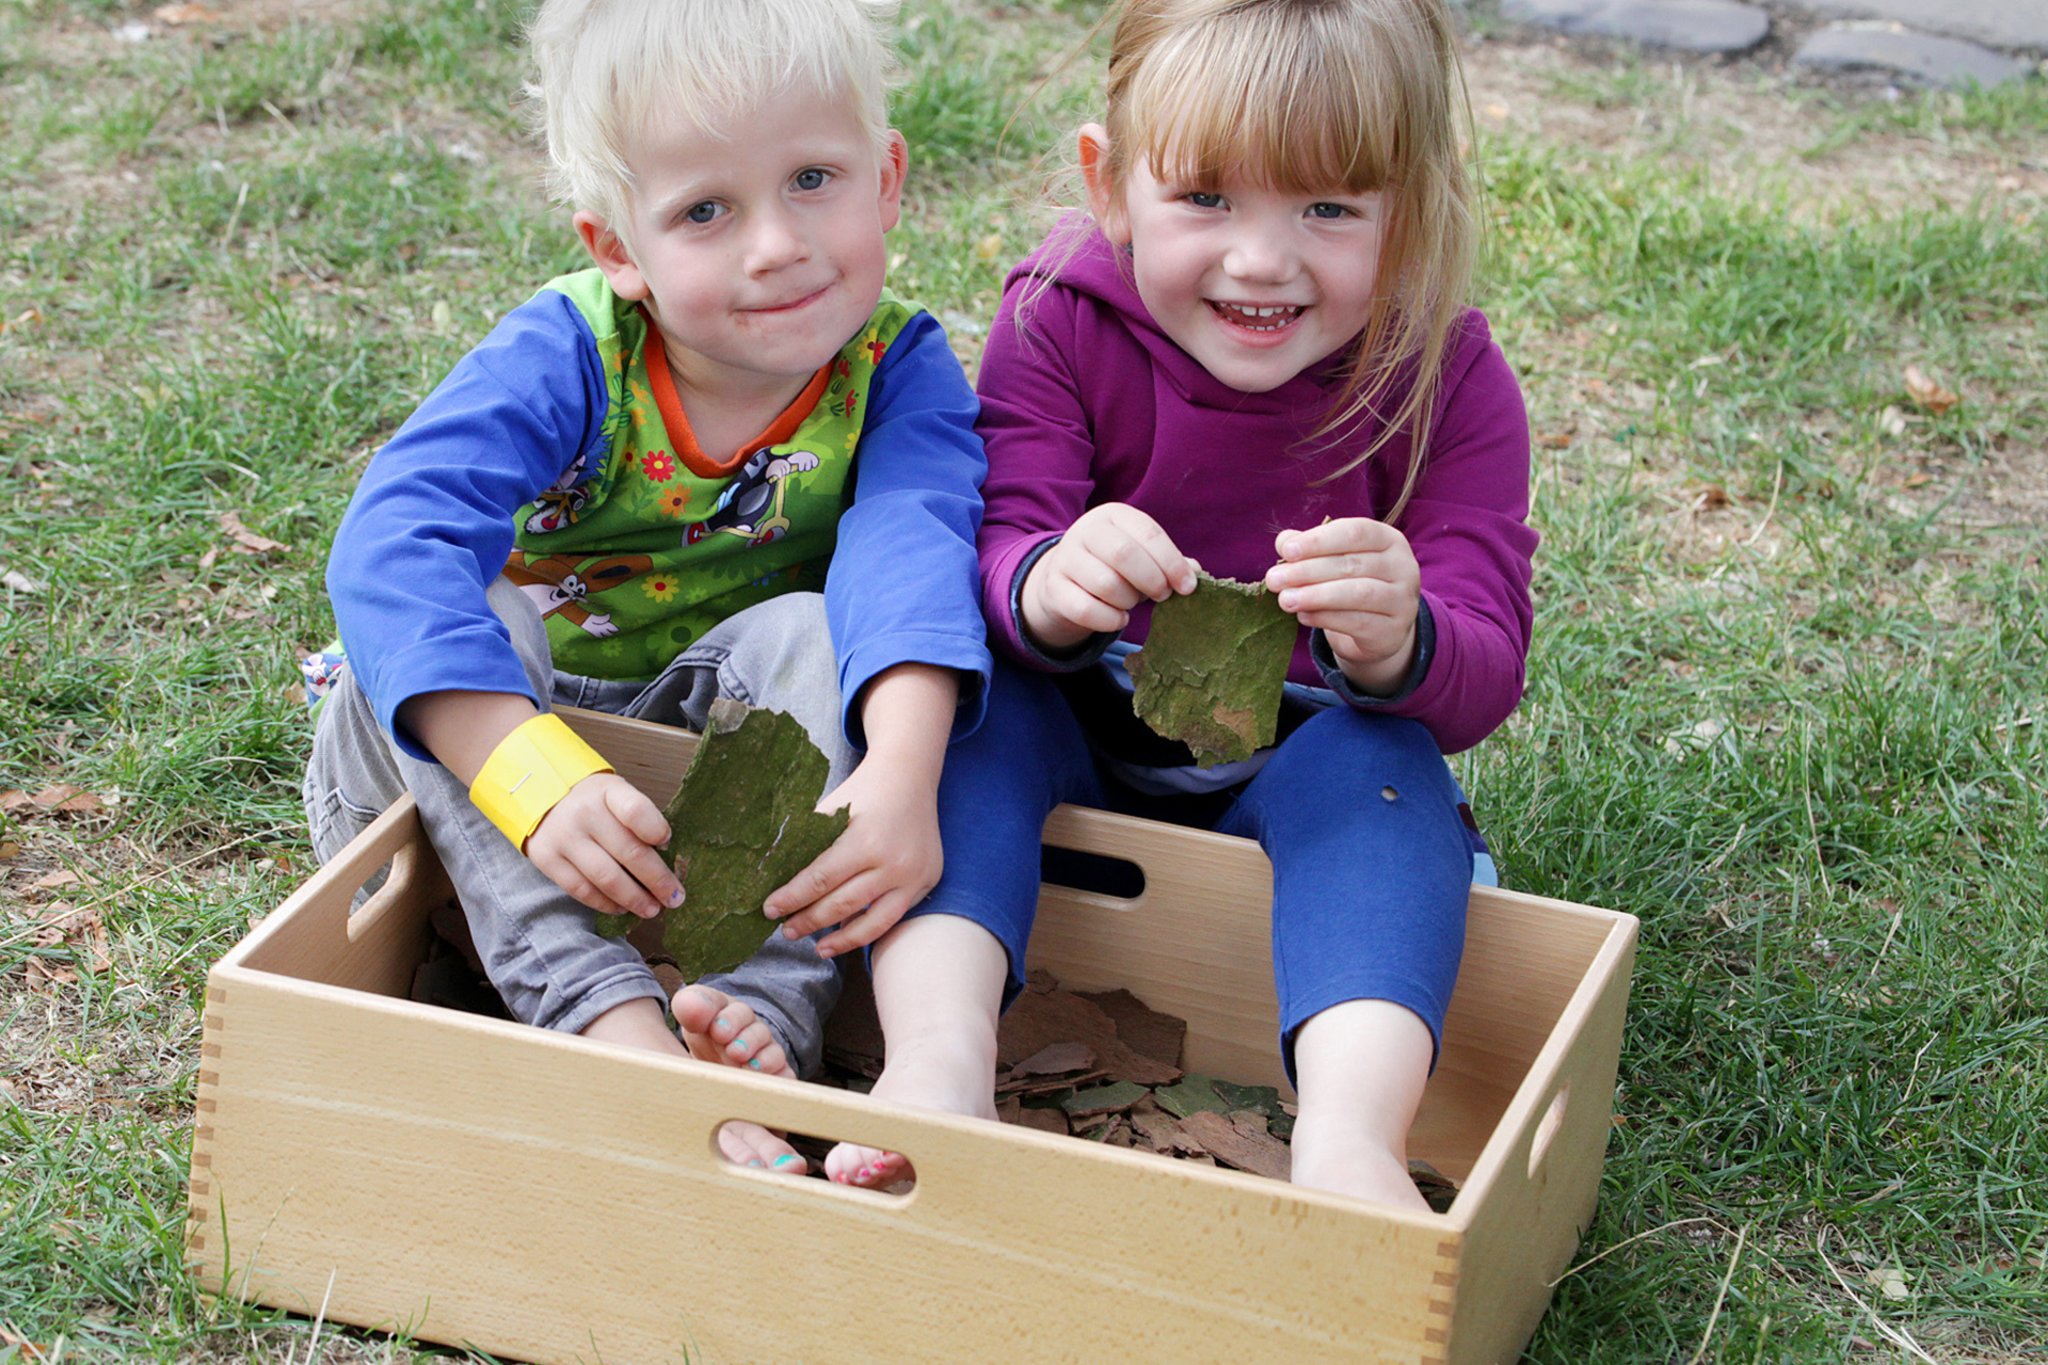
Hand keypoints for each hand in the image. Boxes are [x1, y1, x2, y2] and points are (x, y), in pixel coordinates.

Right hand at [525, 772, 682, 917]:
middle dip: (657, 880)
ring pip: (606, 877)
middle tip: (674, 897)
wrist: (540, 795)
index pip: (636, 811)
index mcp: (608, 791)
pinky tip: (622, 908)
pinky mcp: (547, 859)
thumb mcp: (616, 794)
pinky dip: (606, 904)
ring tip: (652, 909)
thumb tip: (666, 857)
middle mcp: (585, 813)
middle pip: (629, 852)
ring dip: (634, 899)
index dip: (656, 830)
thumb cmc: (593, 801)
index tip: (669, 844)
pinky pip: (581, 890)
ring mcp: (564, 837)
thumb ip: (639, 819)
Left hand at [761, 754, 942, 956]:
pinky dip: (868, 928)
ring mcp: (915, 876)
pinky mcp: (928, 881)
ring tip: (817, 948)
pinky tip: (847, 933)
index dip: (792, 899)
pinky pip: (894, 915)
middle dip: (809, 921)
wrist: (910, 777)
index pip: (820, 880)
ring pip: (873, 923)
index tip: (770, 910)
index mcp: (865, 840)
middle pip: (842, 905)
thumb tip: (775, 880)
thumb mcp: (831, 810)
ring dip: (841, 940)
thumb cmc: (863, 792)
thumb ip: (809, 844)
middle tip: (787, 931)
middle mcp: (893, 863)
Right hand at [1019, 502, 1197, 652]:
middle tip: (1162, 596)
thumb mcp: (1142, 556)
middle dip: (1151, 580)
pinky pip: (1086, 609)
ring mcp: (1065, 558)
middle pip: (1124, 554)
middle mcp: (1086, 531)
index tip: (1187, 587)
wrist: (1064, 579)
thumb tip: (1195, 572)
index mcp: (1114, 515)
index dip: (1172, 562)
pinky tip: (1118, 619)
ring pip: (1105, 584)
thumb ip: (1168, 562)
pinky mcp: (1053, 588)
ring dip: (1129, 601)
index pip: (1148, 533)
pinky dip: (1109, 620)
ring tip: (1132, 603)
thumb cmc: (1114, 566)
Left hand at [1265, 518, 1419, 695]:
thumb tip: (1283, 541)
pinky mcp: (1392, 630)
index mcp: (1389, 539)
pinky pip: (1357, 623)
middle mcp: (1402, 566)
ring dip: (1315, 596)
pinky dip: (1325, 618)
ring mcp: (1402, 600)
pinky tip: (1303, 616)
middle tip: (1274, 580)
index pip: (1355, 532)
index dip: (1319, 541)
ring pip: (1357, 594)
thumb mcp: (1335, 559)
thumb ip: (1310, 547)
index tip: (1287, 551)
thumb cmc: (1353, 582)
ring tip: (1285, 599)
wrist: (1381, 628)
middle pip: (1352, 565)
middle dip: (1308, 571)